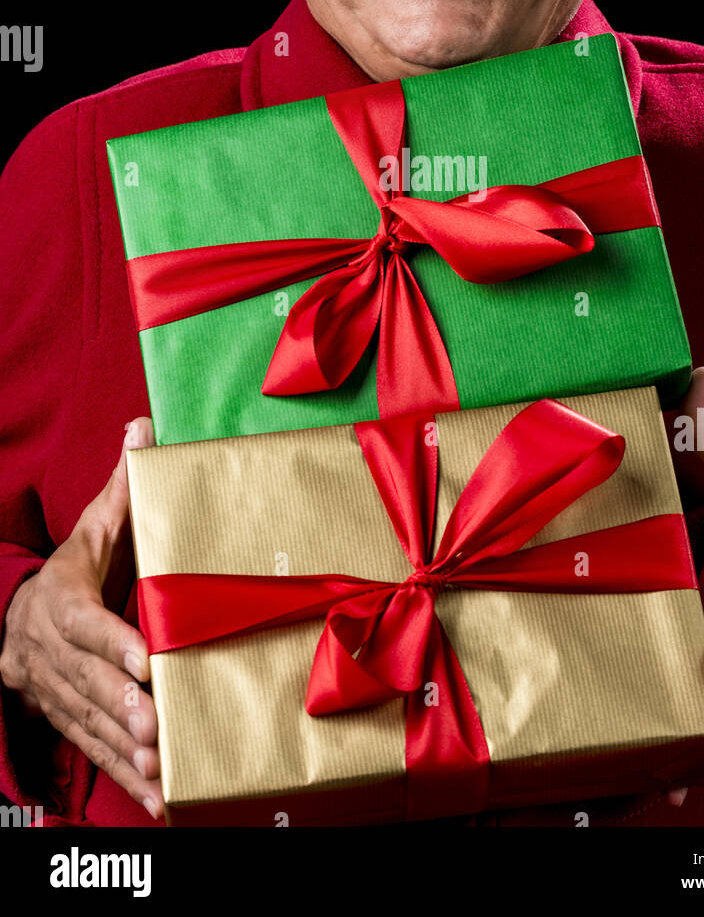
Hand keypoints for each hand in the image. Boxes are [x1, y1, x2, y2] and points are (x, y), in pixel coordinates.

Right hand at [0, 418, 163, 819]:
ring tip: (159, 767)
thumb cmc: (75, 566)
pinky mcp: (64, 719)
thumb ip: (122, 487)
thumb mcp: (94, 525)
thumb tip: (144, 429)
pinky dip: (121, 776)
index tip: (147, 660)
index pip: (85, 624)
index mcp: (61, 602)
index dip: (113, 644)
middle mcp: (50, 653)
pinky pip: (91, 751)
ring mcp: (53, 692)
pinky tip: (155, 798)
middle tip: (157, 725)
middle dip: (122, 707)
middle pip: (85, 682)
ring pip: (87, 723)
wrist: (19, 615)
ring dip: (123, 749)